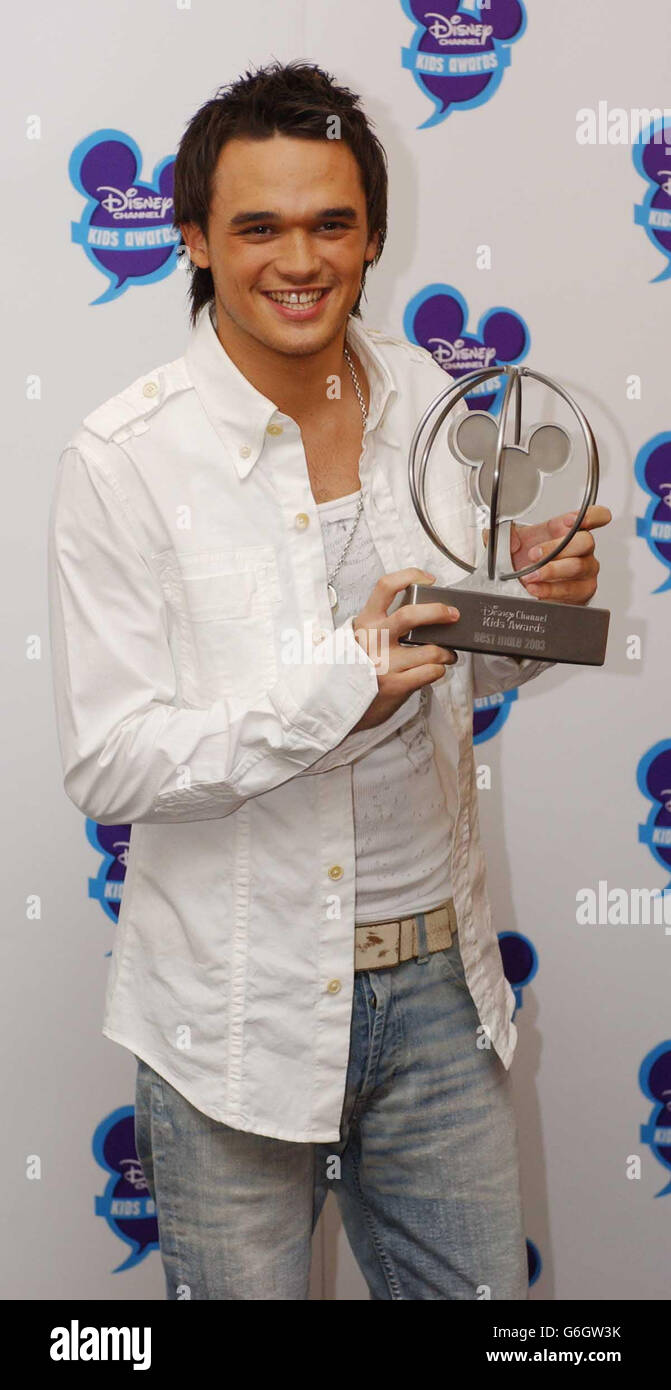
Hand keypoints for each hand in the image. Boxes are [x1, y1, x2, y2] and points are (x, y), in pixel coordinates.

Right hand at [351, 569, 459, 730]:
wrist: (335, 706)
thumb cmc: (354, 670)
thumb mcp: (359, 640)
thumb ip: (381, 626)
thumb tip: (421, 614)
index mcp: (365, 623)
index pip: (386, 586)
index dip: (411, 576)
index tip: (429, 579)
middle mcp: (374, 639)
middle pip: (411, 615)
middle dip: (439, 612)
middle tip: (453, 615)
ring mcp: (385, 663)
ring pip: (432, 650)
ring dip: (447, 652)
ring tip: (446, 654)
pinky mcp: (396, 685)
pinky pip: (432, 671)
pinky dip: (439, 670)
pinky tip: (434, 670)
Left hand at [483, 504, 611, 604]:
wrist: (526, 588)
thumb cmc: (526, 561)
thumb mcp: (512, 543)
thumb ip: (502, 535)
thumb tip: (503, 537)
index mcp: (567, 530)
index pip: (594, 516)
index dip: (590, 516)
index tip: (573, 520)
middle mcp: (582, 549)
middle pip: (585, 541)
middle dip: (556, 548)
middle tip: (534, 555)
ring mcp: (585, 570)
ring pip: (577, 567)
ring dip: (551, 571)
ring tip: (530, 577)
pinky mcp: (582, 591)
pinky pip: (571, 590)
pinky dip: (551, 590)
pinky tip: (536, 590)